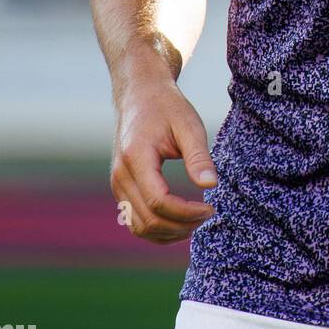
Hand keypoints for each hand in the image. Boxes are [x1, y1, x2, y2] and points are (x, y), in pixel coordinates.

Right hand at [111, 72, 217, 244]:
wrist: (140, 96)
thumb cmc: (167, 107)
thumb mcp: (188, 125)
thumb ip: (198, 156)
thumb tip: (211, 185)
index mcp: (136, 157)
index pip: (159, 202)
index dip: (187, 212)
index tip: (211, 208)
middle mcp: (120, 175)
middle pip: (149, 220)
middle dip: (181, 226)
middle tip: (208, 215)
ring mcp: (117, 184)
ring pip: (139, 227)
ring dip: (169, 233)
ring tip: (196, 221)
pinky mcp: (121, 188)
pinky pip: (135, 221)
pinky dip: (157, 229)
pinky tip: (181, 221)